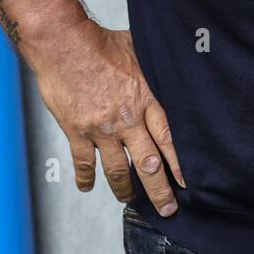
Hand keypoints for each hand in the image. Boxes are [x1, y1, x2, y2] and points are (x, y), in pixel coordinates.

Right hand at [33, 20, 184, 214]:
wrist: (64, 45)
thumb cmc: (104, 43)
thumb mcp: (141, 50)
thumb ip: (157, 67)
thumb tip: (180, 59)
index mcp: (146, 98)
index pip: (168, 138)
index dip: (180, 163)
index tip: (188, 182)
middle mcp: (126, 118)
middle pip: (148, 162)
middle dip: (160, 190)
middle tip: (168, 209)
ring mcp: (101, 128)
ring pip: (118, 169)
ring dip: (125, 190)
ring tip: (131, 200)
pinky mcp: (77, 131)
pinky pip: (84, 162)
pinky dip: (86, 178)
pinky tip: (87, 187)